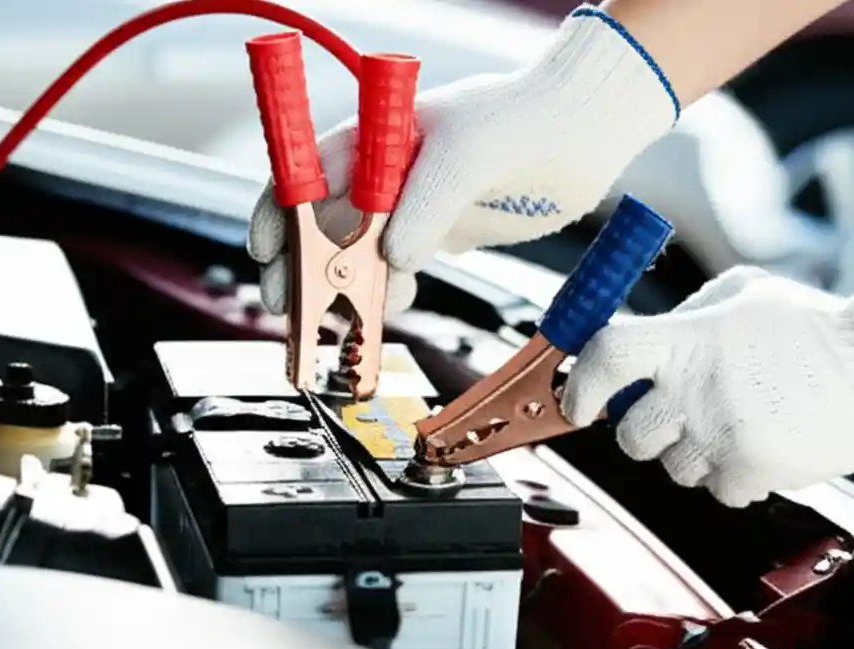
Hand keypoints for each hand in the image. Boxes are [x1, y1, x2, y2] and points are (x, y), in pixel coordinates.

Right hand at [247, 6, 677, 314]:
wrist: (584, 133)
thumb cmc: (524, 118)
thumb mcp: (467, 155)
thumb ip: (424, 207)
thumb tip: (391, 261)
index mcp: (374, 136)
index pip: (305, 174)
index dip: (279, 213)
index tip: (269, 254)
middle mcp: (384, 170)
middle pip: (324, 223)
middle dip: (304, 267)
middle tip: (294, 310)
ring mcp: (413, 203)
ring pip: (360, 253)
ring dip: (344, 290)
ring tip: (336, 324)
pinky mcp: (443, 230)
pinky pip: (400, 268)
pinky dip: (388, 293)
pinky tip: (386, 310)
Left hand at [561, 266, 853, 506]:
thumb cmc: (814, 324)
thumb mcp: (739, 294)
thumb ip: (684, 317)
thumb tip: (640, 344)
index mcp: (686, 338)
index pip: (605, 359)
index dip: (582, 385)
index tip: (580, 401)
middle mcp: (696, 389)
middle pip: (628, 433)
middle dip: (643, 429)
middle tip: (672, 414)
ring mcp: (723, 434)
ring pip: (672, 468)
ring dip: (692, 453)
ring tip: (731, 424)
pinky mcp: (753, 471)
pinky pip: (717, 491)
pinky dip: (731, 477)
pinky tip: (757, 444)